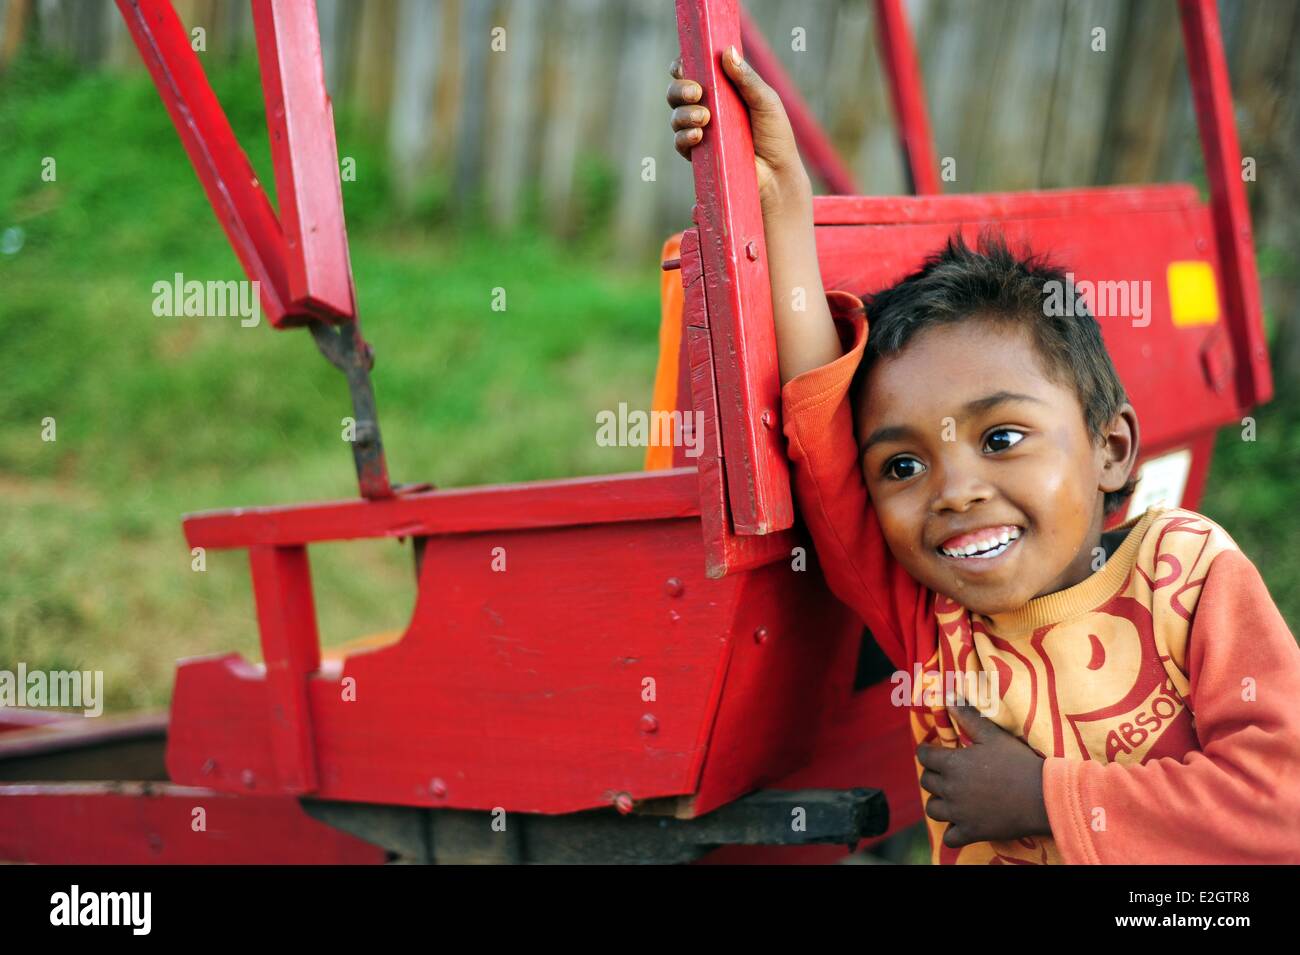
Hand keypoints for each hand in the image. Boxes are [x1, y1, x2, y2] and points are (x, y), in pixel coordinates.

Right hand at [667, 45, 808, 213]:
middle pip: (677, 92)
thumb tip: (728, 51)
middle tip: (697, 92)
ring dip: (684, 114)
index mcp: (722, 89)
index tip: (685, 64)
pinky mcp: (698, 154)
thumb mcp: (766, 101)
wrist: (776, 175)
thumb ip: (747, 78)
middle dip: (680, 89)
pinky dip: (684, 136)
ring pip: (676, 116)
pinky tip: (698, 136)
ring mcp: (700, 131)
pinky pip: (680, 142)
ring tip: (704, 118)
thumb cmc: (775, 136)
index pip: (695, 71)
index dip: (684, 65)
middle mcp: (707, 107)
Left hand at [917, 703, 1051, 848]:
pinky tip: (961, 822)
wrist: (1042, 796)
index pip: (924, 756)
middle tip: (947, 773)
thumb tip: (948, 697)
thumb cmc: (1018, 762)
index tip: (935, 752)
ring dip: (938, 802)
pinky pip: (949, 837)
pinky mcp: (972, 832)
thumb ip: (968, 717)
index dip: (928, 752)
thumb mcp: (992, 735)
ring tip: (951, 797)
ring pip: (933, 809)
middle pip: (926, 782)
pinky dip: (952, 831)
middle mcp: (950, 789)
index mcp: (953, 764)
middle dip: (934, 775)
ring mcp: (959, 813)